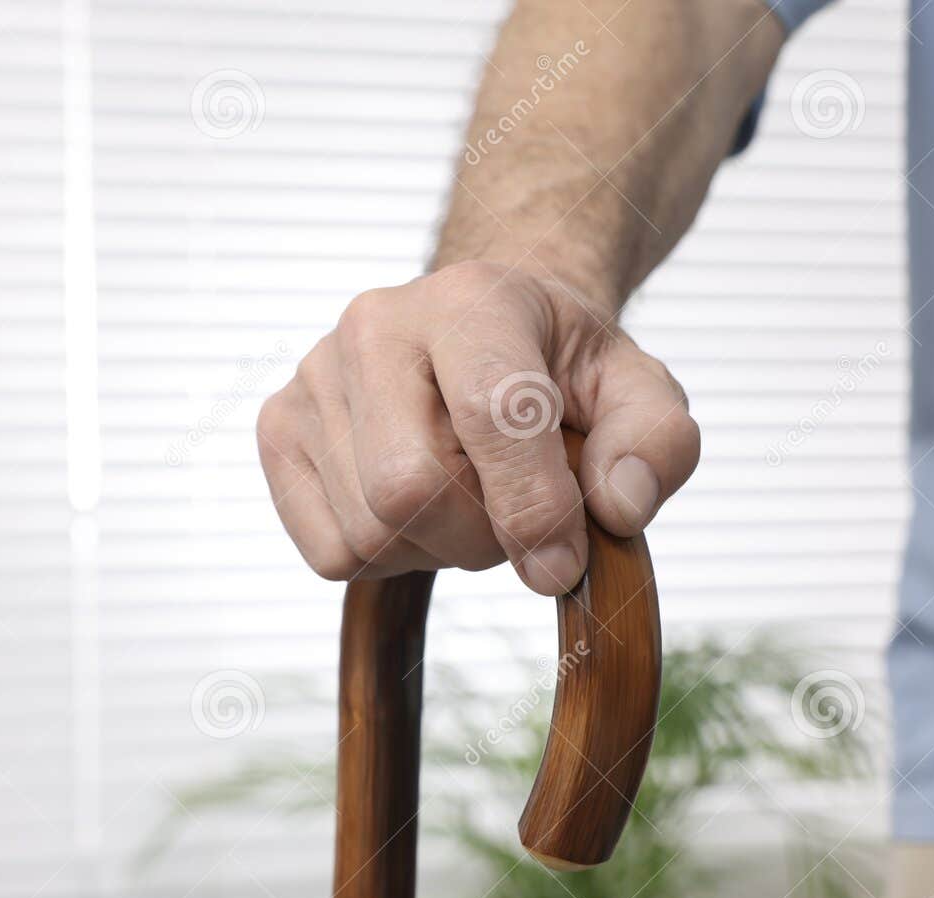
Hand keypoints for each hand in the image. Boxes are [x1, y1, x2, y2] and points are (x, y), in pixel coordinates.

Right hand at [255, 261, 698, 594]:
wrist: (477, 335)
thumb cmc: (557, 370)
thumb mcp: (636, 391)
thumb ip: (655, 443)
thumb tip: (617, 508)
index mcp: (472, 299)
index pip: (491, 413)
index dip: (533, 506)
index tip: (565, 561)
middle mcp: (374, 325)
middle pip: (410, 489)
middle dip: (480, 535)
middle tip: (516, 517)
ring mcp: (312, 377)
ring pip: (370, 531)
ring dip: (438, 549)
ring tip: (467, 500)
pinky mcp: (277, 429)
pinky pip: (330, 552)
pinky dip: (387, 558)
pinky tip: (417, 510)